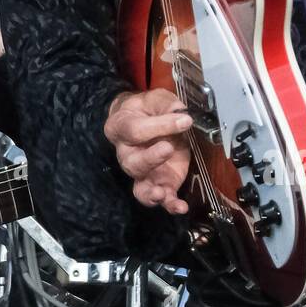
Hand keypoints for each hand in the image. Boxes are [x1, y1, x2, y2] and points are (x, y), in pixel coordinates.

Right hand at [104, 88, 192, 214]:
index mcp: (121, 129)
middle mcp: (127, 155)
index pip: (135, 130)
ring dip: (152, 193)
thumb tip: (181, 114)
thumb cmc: (148, 109)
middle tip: (168, 147)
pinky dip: (170, 204)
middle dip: (150, 158)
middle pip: (133, 163)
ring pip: (140, 188)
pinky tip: (180, 207)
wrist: (149, 121)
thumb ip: (166, 105)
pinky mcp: (160, 183)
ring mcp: (143, 173)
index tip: (184, 120)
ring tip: (161, 193)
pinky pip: (161, 198)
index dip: (158, 126)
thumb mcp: (156, 99)